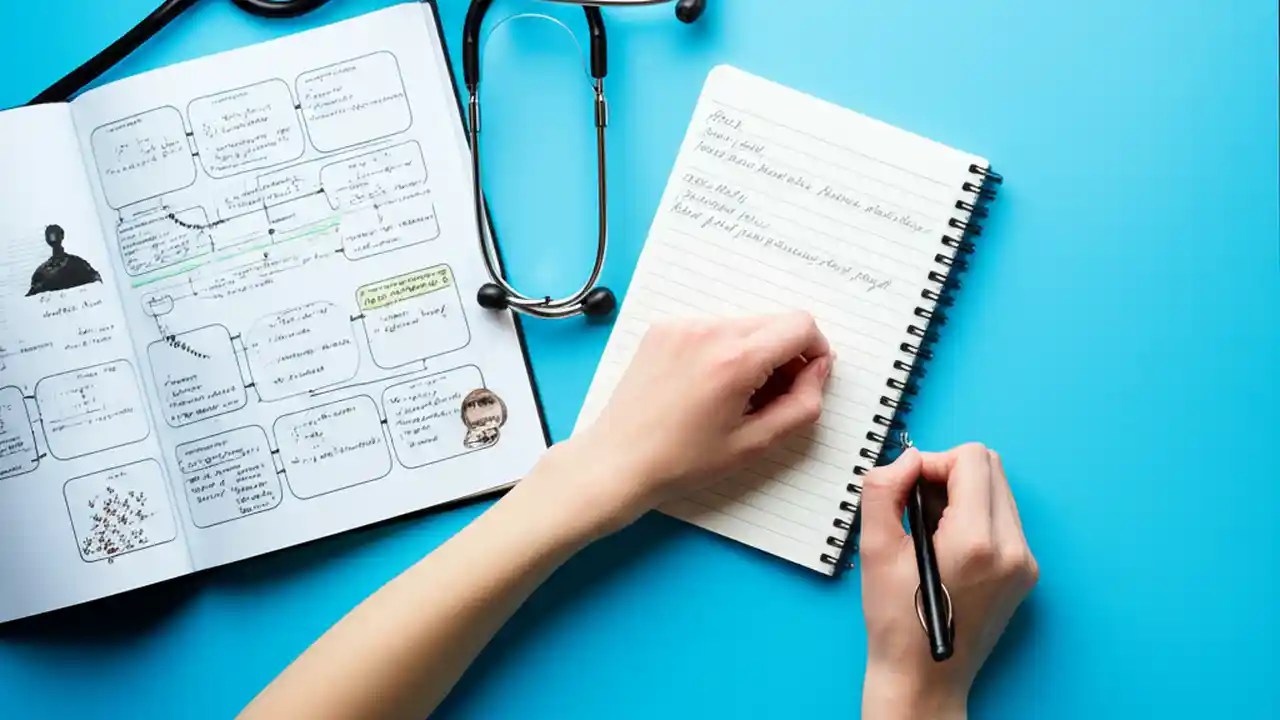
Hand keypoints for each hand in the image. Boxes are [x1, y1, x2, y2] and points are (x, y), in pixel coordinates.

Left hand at [527, 313, 832, 539]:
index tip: (807, 379)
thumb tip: (819, 369)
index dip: (815, 351)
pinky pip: (712, 327)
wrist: (618, 462)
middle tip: (772, 396)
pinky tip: (708, 386)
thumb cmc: (683, 462)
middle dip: (786, 353)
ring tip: (736, 395)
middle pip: (774, 320)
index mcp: (735, 358)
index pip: (801, 325)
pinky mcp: (663, 330)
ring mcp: (682, 326)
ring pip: (745, 323)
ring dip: (755, 351)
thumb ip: (802, 404)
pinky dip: (723, 348)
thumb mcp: (755, 443)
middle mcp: (708, 330)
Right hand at [859, 444, 1037, 719]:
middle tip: (917, 505)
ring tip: (930, 528)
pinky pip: (1004, 518)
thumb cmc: (896, 622)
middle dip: (949, 473)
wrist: (925, 677)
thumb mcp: (875, 549)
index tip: (908, 487)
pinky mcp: (1026, 572)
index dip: (932, 462)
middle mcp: (1012, 548)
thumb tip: (907, 460)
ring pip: (999, 490)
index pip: (971, 458)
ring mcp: (1024, 562)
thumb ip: (884, 490)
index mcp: (976, 541)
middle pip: (991, 467)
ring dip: (963, 493)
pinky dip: (975, 515)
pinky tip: (947, 545)